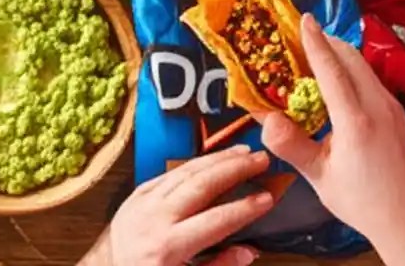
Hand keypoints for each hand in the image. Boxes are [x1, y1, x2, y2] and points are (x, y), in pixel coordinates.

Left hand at [80, 145, 272, 265]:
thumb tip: (248, 252)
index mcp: (166, 249)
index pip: (215, 221)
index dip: (245, 208)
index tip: (268, 198)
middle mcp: (153, 221)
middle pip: (201, 185)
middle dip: (235, 169)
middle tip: (261, 160)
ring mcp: (142, 204)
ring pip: (186, 172)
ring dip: (218, 159)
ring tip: (243, 152)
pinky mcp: (137, 194)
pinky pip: (170, 173)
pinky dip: (195, 163)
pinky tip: (213, 158)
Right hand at [259, 15, 404, 265]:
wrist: (403, 218)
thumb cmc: (360, 200)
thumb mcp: (318, 176)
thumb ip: (291, 145)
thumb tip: (264, 119)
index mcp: (356, 121)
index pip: (332, 70)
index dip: (315, 42)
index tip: (303, 19)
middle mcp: (378, 107)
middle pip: (351, 58)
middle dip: (326, 42)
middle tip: (300, 37)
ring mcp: (391, 107)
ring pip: (363, 67)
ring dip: (339, 56)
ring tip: (313, 55)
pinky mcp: (396, 112)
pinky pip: (370, 79)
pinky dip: (350, 71)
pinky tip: (335, 81)